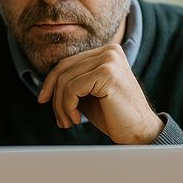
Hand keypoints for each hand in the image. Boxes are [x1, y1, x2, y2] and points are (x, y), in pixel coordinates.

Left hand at [37, 43, 162, 143]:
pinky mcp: (107, 73)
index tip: (43, 100)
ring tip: (68, 121)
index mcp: (107, 52)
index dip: (50, 82)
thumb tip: (46, 84)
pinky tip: (76, 119)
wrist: (139, 132)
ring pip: (66, 80)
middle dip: (54, 96)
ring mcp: (109, 60)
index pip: (68, 63)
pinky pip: (72, 88)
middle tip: (60, 118)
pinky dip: (68, 107)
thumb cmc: (113, 115)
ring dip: (61, 106)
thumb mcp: (88, 94)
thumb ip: (73, 82)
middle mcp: (109, 51)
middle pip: (64, 69)